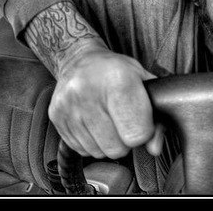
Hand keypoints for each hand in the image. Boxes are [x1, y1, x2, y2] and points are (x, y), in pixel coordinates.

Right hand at [48, 45, 164, 158]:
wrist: (79, 60)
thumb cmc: (117, 71)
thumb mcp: (144, 83)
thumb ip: (157, 117)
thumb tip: (154, 148)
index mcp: (118, 80)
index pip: (137, 134)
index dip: (144, 132)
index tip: (141, 121)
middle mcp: (89, 93)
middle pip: (117, 149)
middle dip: (125, 140)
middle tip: (123, 120)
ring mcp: (69, 106)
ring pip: (99, 152)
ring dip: (107, 142)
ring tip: (107, 118)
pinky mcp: (56, 116)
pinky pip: (81, 150)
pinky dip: (91, 141)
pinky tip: (93, 121)